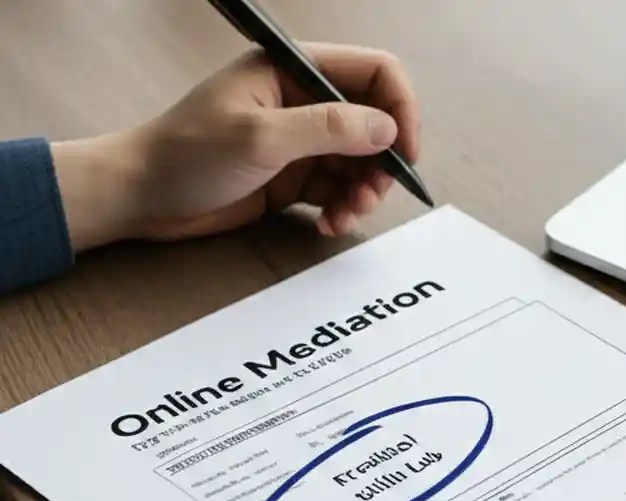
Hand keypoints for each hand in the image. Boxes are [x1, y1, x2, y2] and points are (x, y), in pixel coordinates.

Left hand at [52, 43, 421, 251]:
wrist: (138, 197)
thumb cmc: (185, 154)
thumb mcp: (261, 138)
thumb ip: (328, 129)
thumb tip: (387, 128)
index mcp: (293, 69)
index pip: (374, 73)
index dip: (399, 110)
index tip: (404, 153)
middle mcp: (303, 99)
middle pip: (375, 122)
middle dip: (382, 162)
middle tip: (371, 196)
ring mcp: (300, 138)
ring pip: (361, 161)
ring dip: (365, 191)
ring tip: (347, 215)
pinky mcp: (293, 175)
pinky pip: (339, 188)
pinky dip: (343, 207)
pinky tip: (329, 223)